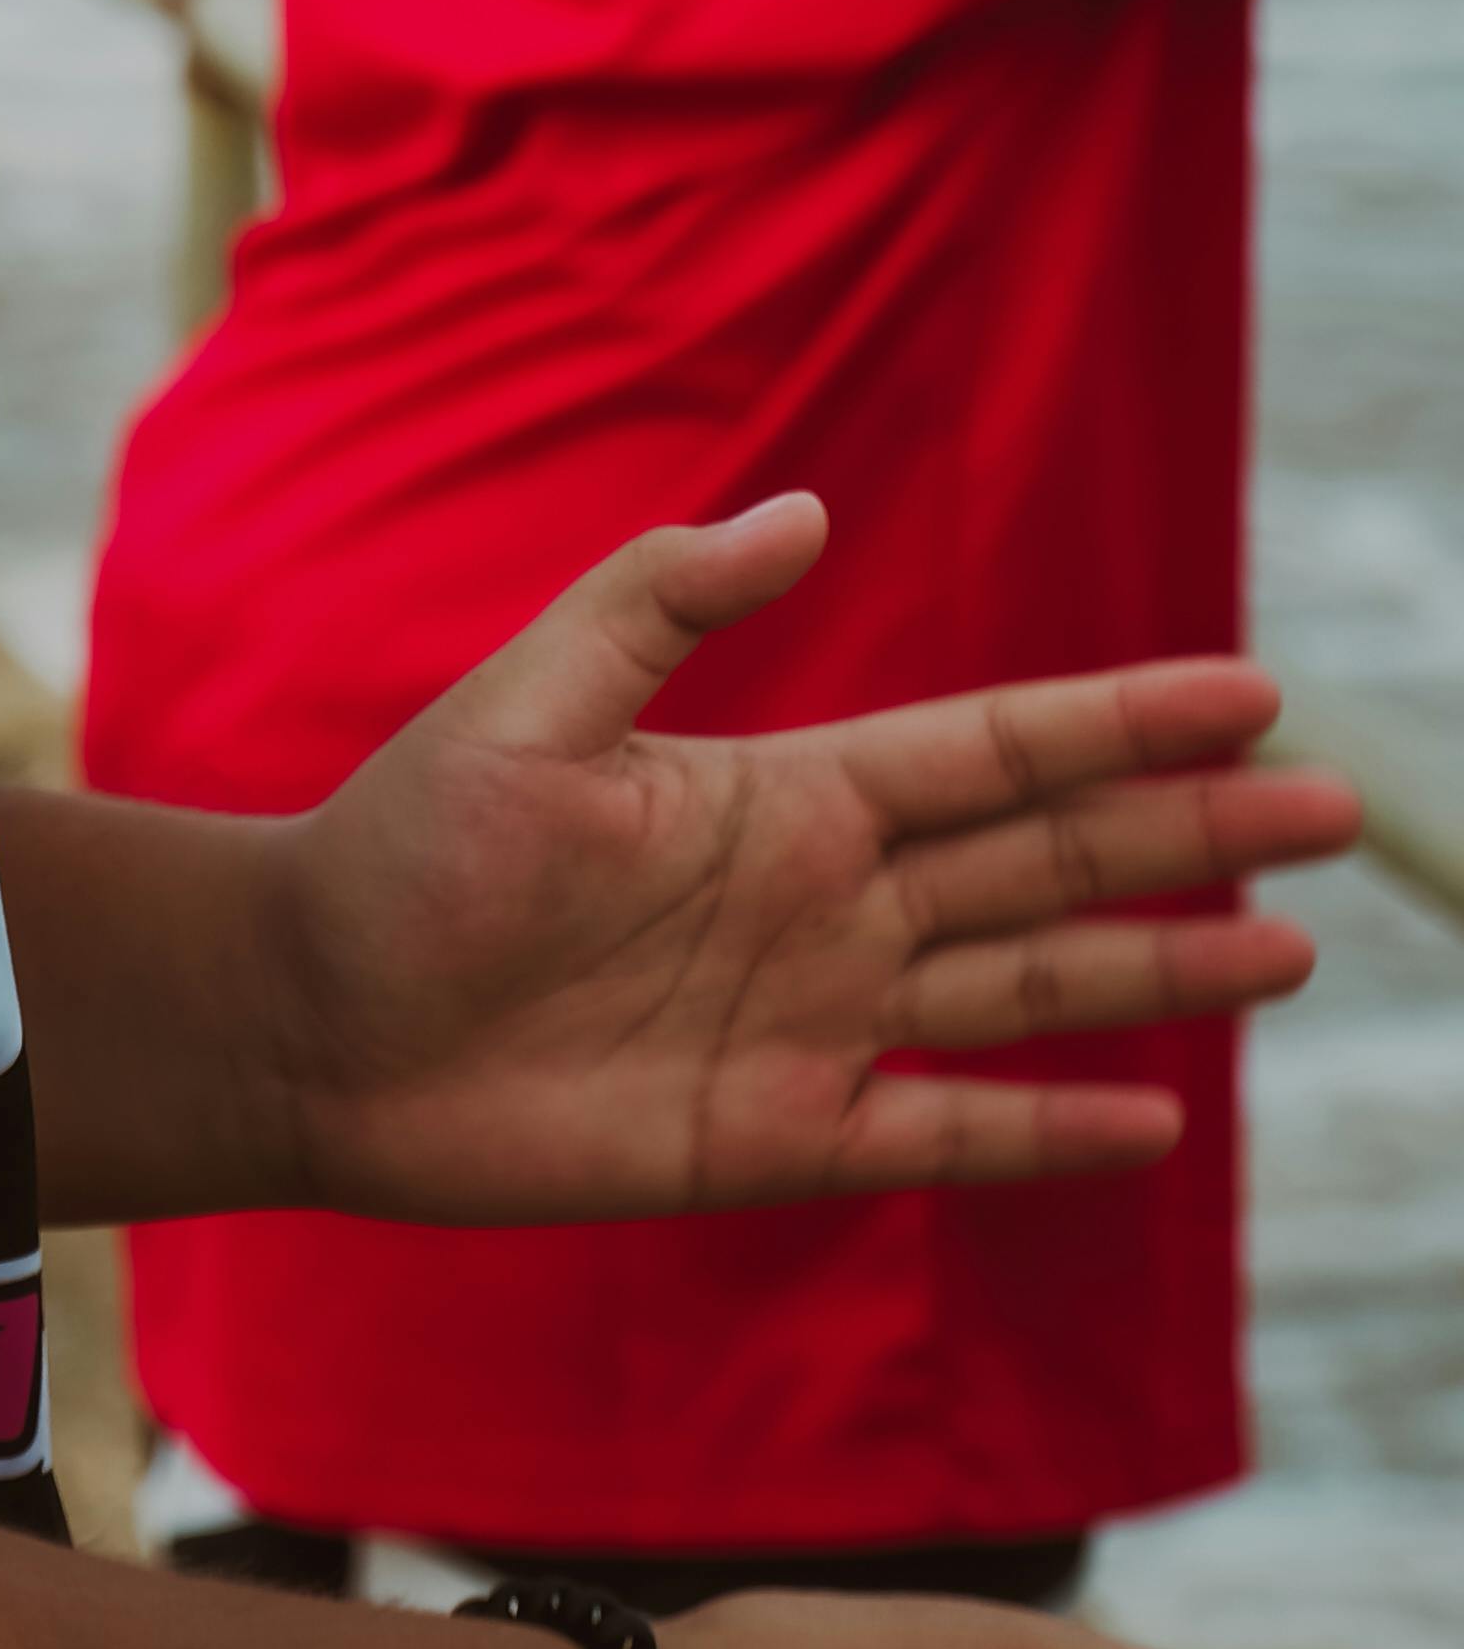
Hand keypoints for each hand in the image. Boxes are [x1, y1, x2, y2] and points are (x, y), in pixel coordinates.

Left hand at [273, 490, 1357, 1213]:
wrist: (318, 1014)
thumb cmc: (404, 846)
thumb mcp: (531, 696)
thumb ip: (664, 601)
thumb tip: (807, 511)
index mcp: (779, 790)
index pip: (991, 750)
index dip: (1118, 721)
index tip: (1247, 689)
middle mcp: (823, 900)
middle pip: (1048, 862)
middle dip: (1187, 832)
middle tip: (1330, 808)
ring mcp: (812, 1022)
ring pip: (1029, 991)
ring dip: (1159, 972)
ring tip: (1290, 949)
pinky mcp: (777, 1137)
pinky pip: (943, 1131)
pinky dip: (1049, 1133)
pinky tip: (1157, 1125)